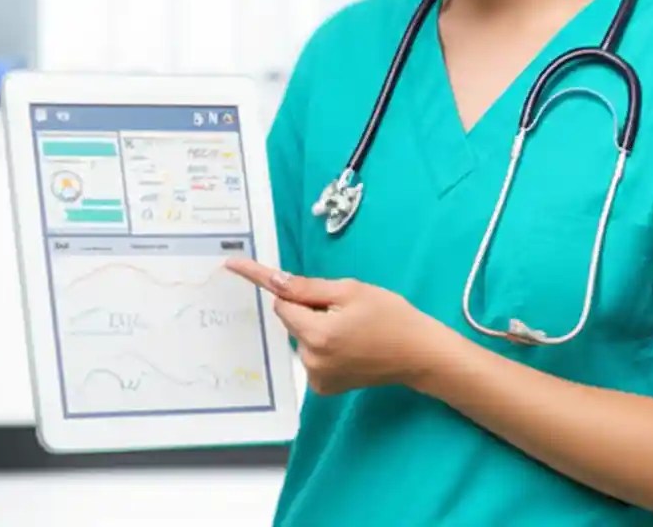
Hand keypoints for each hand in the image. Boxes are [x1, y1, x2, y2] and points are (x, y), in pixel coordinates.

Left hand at [225, 258, 453, 394]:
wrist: (419, 354)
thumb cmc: (391, 316)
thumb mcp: (351, 291)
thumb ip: (308, 288)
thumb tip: (273, 281)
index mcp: (318, 334)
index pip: (283, 305)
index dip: (282, 288)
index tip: (233, 264)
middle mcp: (311, 360)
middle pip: (292, 322)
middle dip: (309, 310)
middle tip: (343, 309)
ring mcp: (317, 378)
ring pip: (301, 338)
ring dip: (316, 328)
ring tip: (352, 328)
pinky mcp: (324, 387)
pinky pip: (310, 355)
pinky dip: (322, 346)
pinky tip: (348, 346)